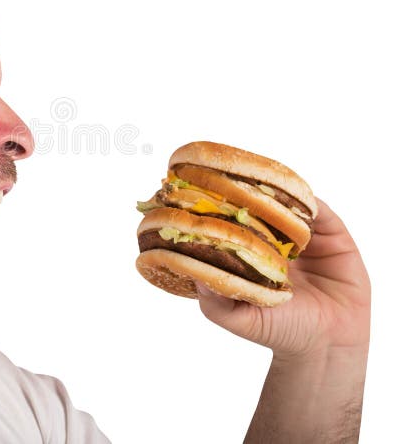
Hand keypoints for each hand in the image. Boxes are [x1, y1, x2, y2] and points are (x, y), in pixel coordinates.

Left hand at [195, 197, 370, 357]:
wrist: (328, 347)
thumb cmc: (280, 331)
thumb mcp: (239, 317)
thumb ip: (213, 299)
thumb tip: (190, 269)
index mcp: (251, 252)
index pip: (234, 221)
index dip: (221, 208)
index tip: (205, 192)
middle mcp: (276, 240)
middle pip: (261, 206)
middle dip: (247, 192)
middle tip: (233, 177)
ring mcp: (304, 237)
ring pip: (290, 205)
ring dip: (279, 193)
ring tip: (265, 183)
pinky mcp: (334, 238)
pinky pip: (323, 214)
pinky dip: (311, 205)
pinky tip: (299, 202)